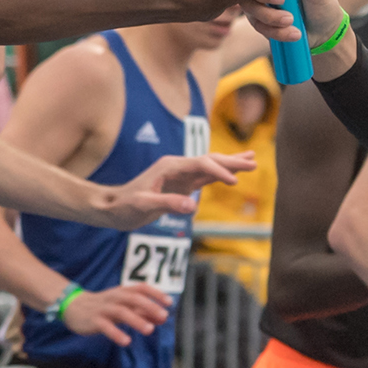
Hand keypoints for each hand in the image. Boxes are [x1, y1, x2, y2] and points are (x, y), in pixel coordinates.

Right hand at [60, 284, 171, 345]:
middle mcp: (114, 298)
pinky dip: (116, 333)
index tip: (169, 303)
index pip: (140, 288)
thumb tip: (163, 318)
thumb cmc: (103, 306)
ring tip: (149, 330)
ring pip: (121, 312)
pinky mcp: (94, 320)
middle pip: (133, 298)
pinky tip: (126, 341)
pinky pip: (106, 326)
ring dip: (136, 320)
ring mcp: (103, 309)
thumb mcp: (123, 306)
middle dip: (149, 306)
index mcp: (122, 292)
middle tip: (164, 316)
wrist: (72, 306)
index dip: (156, 294)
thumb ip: (141, 312)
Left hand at [98, 152, 256, 228]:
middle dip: (232, 161)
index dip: (218, 172)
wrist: (111, 208)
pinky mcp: (181, 185)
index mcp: (169, 167)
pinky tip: (232, 175)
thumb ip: (167, 204)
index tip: (234, 182)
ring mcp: (180, 175)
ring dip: (230, 164)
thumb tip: (192, 206)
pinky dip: (220, 175)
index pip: (200, 164)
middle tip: (255, 161)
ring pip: (210, 166)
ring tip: (252, 159)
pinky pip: (204, 177)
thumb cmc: (124, 207)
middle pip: (209, 160)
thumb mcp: (143, 206)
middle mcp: (176, 167)